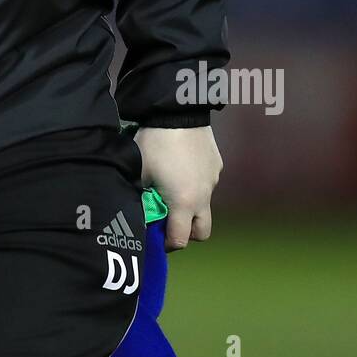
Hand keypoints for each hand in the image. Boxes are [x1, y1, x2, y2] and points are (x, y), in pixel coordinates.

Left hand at [133, 125, 222, 252]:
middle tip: (169, 220)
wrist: (178, 112)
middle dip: (187, 233)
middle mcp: (203, 196)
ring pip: (205, 206)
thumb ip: (141, 198)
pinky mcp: (216, 165)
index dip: (167, 244)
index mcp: (183, 203)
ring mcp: (213, 181)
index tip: (157, 237)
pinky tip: (181, 168)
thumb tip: (139, 213)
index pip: (180, 240)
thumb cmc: (155, 144)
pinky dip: (196, 185)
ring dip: (191, 207)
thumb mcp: (140, 173)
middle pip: (201, 232)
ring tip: (173, 189)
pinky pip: (207, 184)